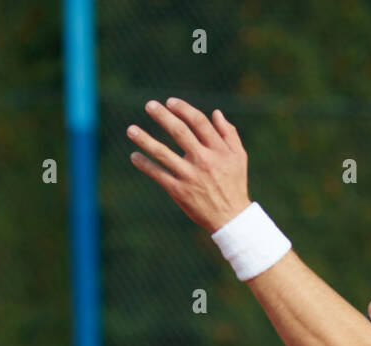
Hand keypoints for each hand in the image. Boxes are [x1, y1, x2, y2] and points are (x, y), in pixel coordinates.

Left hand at [127, 98, 251, 232]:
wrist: (231, 217)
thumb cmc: (234, 184)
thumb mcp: (239, 157)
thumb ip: (229, 134)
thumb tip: (216, 113)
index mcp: (218, 150)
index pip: (198, 122)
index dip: (183, 109)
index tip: (170, 102)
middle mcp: (203, 160)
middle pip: (180, 132)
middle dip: (163, 116)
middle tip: (149, 105)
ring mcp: (190, 176)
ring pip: (163, 153)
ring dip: (145, 140)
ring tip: (131, 129)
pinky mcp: (179, 191)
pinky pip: (158, 174)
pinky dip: (145, 165)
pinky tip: (134, 156)